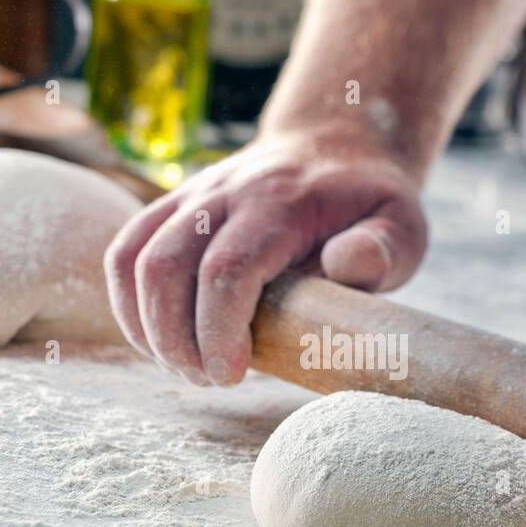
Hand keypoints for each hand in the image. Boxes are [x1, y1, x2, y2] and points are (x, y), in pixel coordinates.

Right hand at [104, 125, 427, 385]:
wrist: (332, 146)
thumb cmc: (367, 202)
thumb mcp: (401, 222)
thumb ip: (383, 248)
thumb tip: (347, 263)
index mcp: (279, 201)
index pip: (227, 267)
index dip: (218, 329)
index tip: (231, 374)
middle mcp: (223, 193)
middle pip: (166, 267)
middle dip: (175, 339)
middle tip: (210, 380)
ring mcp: (190, 197)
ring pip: (133, 259)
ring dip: (146, 328)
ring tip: (184, 368)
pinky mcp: (170, 209)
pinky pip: (124, 253)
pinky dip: (128, 306)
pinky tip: (158, 343)